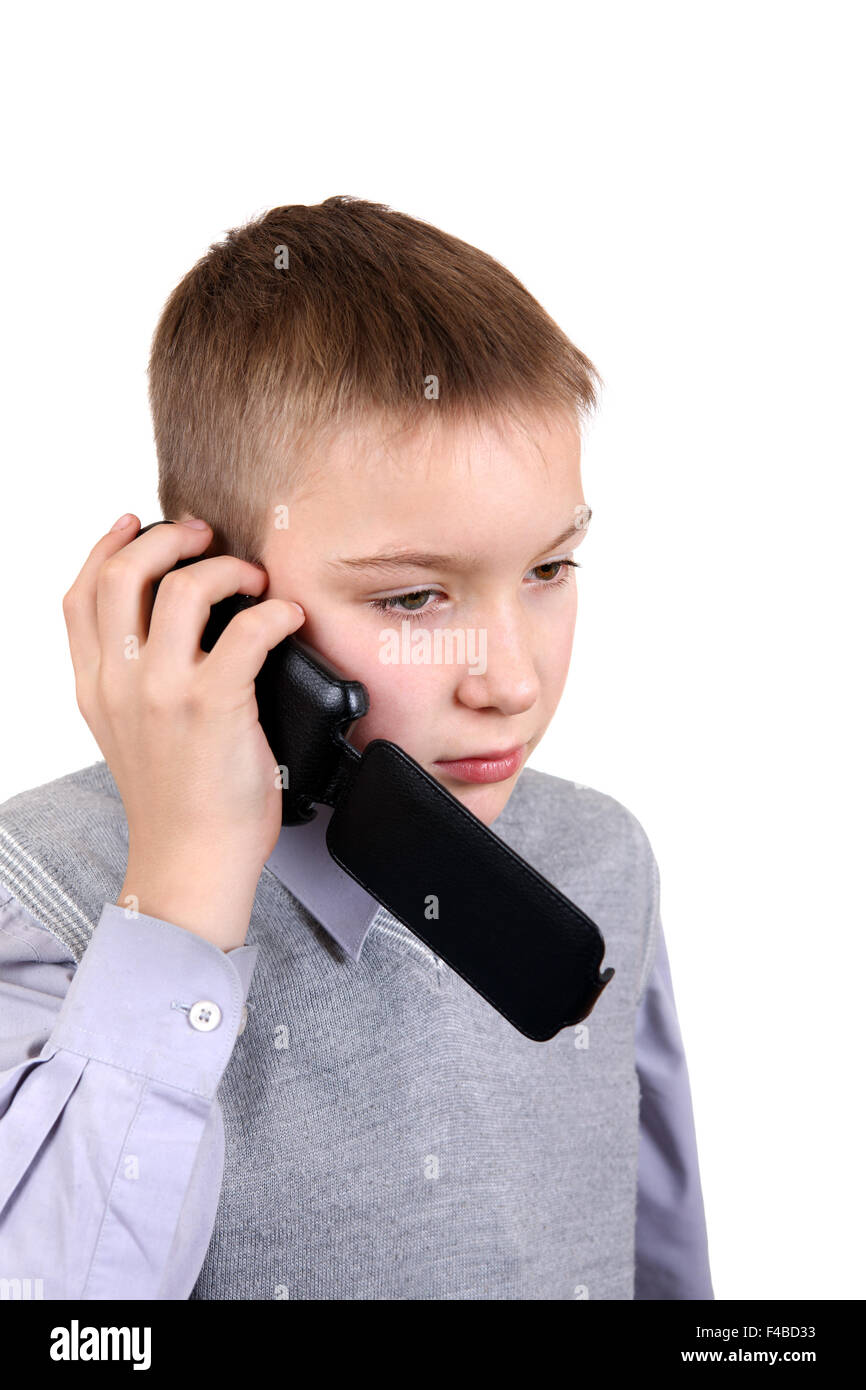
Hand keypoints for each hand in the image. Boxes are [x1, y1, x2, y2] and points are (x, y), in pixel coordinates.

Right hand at [62, 514, 304, 947]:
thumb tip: (166, 626)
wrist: (192, 860)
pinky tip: (288, 617)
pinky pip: (246, 630)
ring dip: (225, 568)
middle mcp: (120, 681)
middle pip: (123, 574)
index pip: (81, 594)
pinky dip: (274, 612)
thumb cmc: (177, 801)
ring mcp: (163, 691)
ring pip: (182, 588)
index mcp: (95, 686)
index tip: (136, 522)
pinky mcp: (213, 705)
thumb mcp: (128, 733)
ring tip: (254, 579)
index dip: (106, 545)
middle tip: (206, 539)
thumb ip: (132, 680)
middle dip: (167, 538)